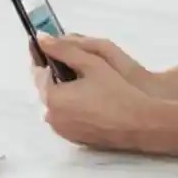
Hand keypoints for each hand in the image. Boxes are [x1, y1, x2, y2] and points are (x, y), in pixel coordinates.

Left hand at [31, 34, 160, 151]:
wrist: (140, 124)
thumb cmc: (116, 91)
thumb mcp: (91, 63)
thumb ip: (63, 49)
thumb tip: (41, 38)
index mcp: (51, 98)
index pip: (37, 72)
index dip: (45, 56)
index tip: (53, 46)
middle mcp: (51, 117)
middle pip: (47, 88)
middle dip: (56, 73)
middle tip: (75, 61)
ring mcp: (62, 131)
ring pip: (56, 103)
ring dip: (64, 90)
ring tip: (85, 79)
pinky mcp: (74, 139)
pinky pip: (66, 116)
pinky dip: (72, 105)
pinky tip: (91, 98)